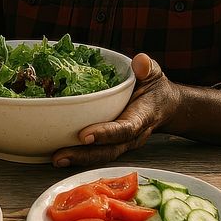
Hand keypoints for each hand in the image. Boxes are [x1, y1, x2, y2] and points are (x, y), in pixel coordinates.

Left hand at [51, 53, 175, 166]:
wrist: (164, 107)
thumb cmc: (155, 90)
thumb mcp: (153, 74)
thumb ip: (147, 67)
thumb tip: (139, 62)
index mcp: (141, 118)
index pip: (124, 129)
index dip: (105, 133)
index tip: (84, 135)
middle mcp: (131, 136)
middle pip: (108, 150)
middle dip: (84, 154)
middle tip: (60, 156)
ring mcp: (121, 143)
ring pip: (100, 156)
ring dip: (77, 159)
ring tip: (55, 158)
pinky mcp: (112, 145)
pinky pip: (96, 153)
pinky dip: (78, 155)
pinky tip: (57, 154)